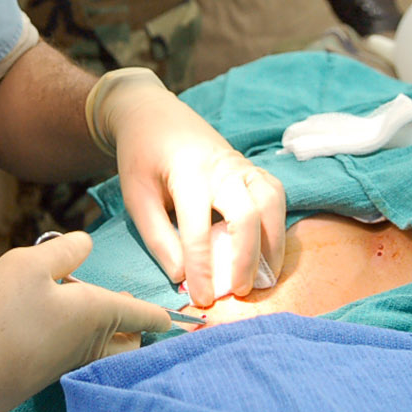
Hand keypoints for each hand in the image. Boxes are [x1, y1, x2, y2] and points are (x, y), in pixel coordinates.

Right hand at [0, 232, 169, 411]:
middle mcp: (95, 344)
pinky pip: (83, 357)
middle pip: (132, 341)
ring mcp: (73, 364)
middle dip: (137, 328)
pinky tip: (55, 324)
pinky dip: (84, 343)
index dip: (164, 313)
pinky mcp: (50, 374)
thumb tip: (86, 243)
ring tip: (84, 308)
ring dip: (109, 334)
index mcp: (100, 314)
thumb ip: (63, 250)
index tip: (182, 318)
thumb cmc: (4, 315)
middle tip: (123, 305)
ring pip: (107, 350)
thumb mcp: (30, 264)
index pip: (145, 314)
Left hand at [93, 69, 285, 307]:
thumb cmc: (140, 156)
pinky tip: (267, 250)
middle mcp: (222, 166)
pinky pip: (274, 194)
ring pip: (271, 202)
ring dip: (272, 243)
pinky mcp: (250, 166)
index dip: (202, 268)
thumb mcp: (136, 196)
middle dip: (246, 259)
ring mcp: (241, 163)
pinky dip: (276, 224)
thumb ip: (157, 238)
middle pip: (248, 215)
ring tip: (263, 278)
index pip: (200, 228)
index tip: (202, 298)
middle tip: (238, 292)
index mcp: (187, 171)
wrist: (152, 112)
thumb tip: (181, 276)